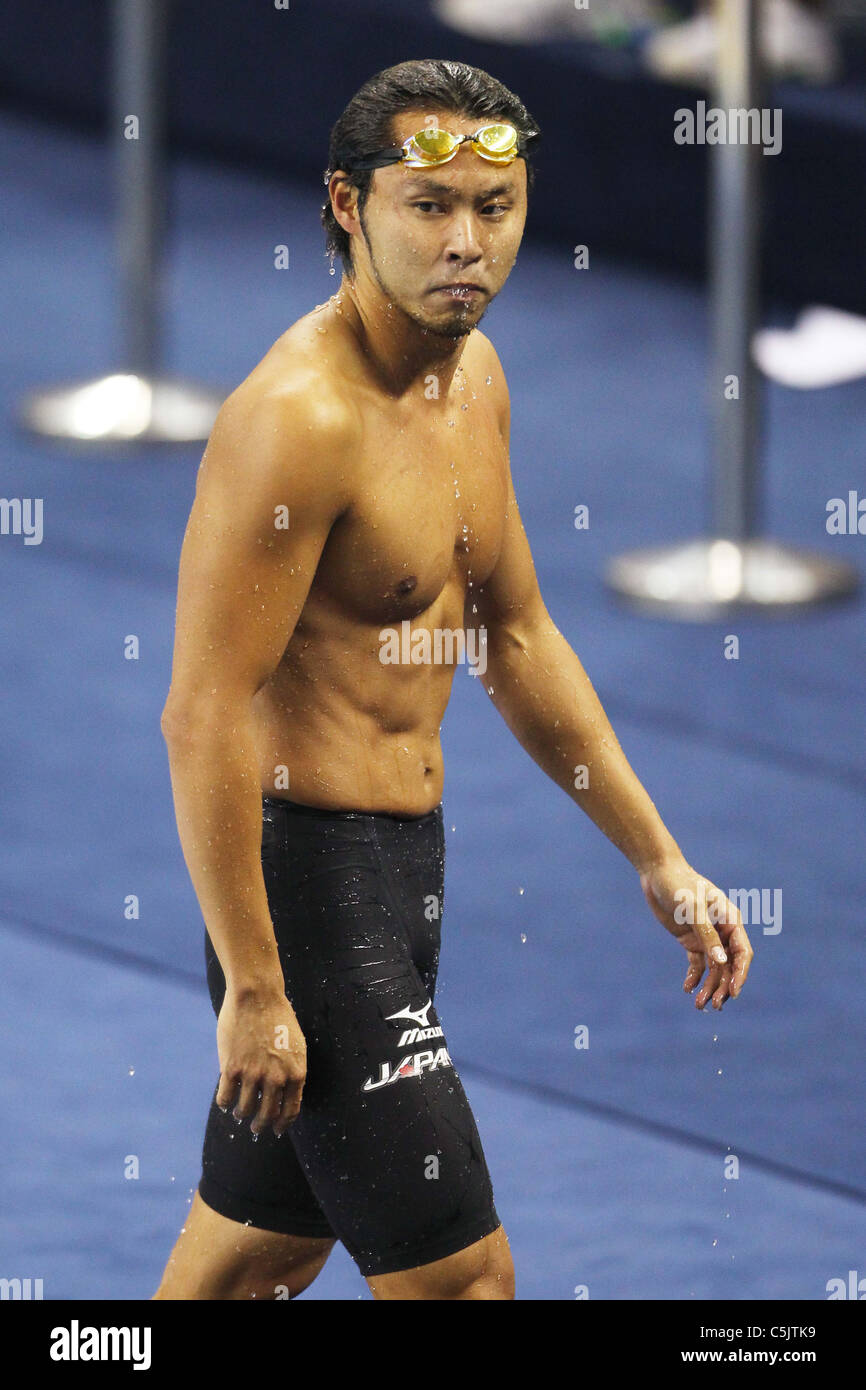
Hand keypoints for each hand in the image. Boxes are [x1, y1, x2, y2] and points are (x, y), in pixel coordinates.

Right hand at [216, 987, 306, 1135]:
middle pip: (268, 1115)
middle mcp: (276, 1078)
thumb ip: (290, 1070)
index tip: (277, 1130)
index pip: (291, 1111)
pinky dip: (225, 1104)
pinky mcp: (231, 1068)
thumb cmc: (278, 1016)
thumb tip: (284, 1092)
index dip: (283, 1124)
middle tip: (256, 1127)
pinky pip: (225, 1098)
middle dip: (261, 1125)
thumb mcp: (295, 1045)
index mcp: (295, 1073)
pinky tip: (226, 1101)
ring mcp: (253, 1074)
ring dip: (242, 1114)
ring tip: (240, 1113)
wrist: (257, 996)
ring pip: (245, 1109)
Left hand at [639, 857, 753, 1009]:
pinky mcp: (691, 939)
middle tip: (716, 1005)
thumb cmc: (679, 885)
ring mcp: (706, 936)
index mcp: (730, 920)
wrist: (657, 873)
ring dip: (709, 986)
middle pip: (729, 964)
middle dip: (724, 986)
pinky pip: (697, 963)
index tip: (733, 993)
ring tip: (698, 1004)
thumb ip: (707, 936)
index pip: (742, 952)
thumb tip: (721, 962)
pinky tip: (687, 988)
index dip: (740, 974)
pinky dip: (694, 977)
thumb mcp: (692, 909)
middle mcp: (722, 930)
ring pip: (714, 967)